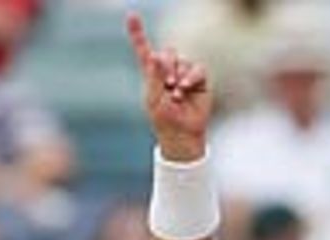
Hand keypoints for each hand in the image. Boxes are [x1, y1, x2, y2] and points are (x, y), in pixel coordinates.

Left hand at [126, 12, 210, 159]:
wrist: (181, 133)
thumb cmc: (163, 120)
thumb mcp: (153, 99)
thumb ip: (154, 77)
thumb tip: (156, 55)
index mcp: (152, 75)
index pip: (144, 50)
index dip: (138, 33)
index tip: (131, 15)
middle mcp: (168, 70)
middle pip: (168, 52)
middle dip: (166, 66)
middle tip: (167, 84)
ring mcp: (184, 73)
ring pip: (182, 61)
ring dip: (178, 76)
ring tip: (176, 94)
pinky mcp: (199, 79)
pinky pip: (196, 69)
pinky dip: (190, 78)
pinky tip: (184, 89)